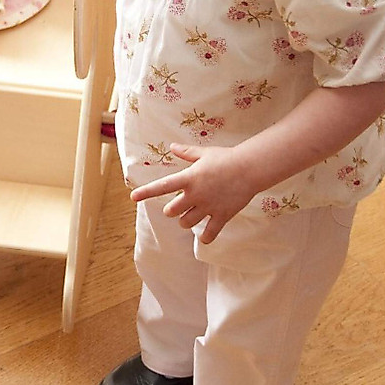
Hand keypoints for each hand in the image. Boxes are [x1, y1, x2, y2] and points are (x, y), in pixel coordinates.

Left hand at [129, 143, 260, 243]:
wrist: (250, 168)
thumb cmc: (226, 158)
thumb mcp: (204, 153)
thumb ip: (186, 153)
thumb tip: (172, 146)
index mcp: (189, 178)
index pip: (162, 186)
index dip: (146, 192)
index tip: (133, 197)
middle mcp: (195, 194)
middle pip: (171, 211)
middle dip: (172, 210)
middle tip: (180, 205)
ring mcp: (208, 206)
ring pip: (186, 223)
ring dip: (186, 221)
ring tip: (193, 215)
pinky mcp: (222, 216)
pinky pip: (209, 234)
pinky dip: (206, 237)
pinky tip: (206, 235)